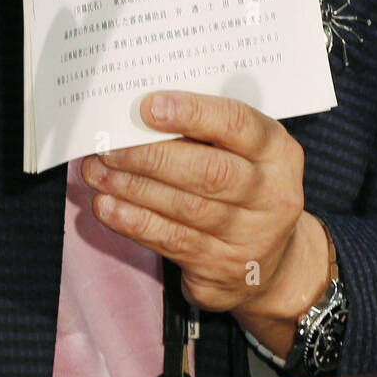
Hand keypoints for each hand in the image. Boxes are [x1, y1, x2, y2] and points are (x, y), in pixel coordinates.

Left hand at [81, 92, 329, 351]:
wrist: (272, 265)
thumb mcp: (246, 154)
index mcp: (278, 152)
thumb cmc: (245, 187)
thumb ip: (208, 134)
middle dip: (152, 157)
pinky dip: (134, 222)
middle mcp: (271, 194)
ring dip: (134, 188)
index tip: (148, 107)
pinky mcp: (221, 269)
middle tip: (109, 147)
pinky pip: (171, 241)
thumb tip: (139, 115)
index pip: (238, 124)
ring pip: (185, 208)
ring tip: (98, 173)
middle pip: (210, 173)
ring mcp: (249, 236)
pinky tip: (108, 207)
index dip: (193, 114)